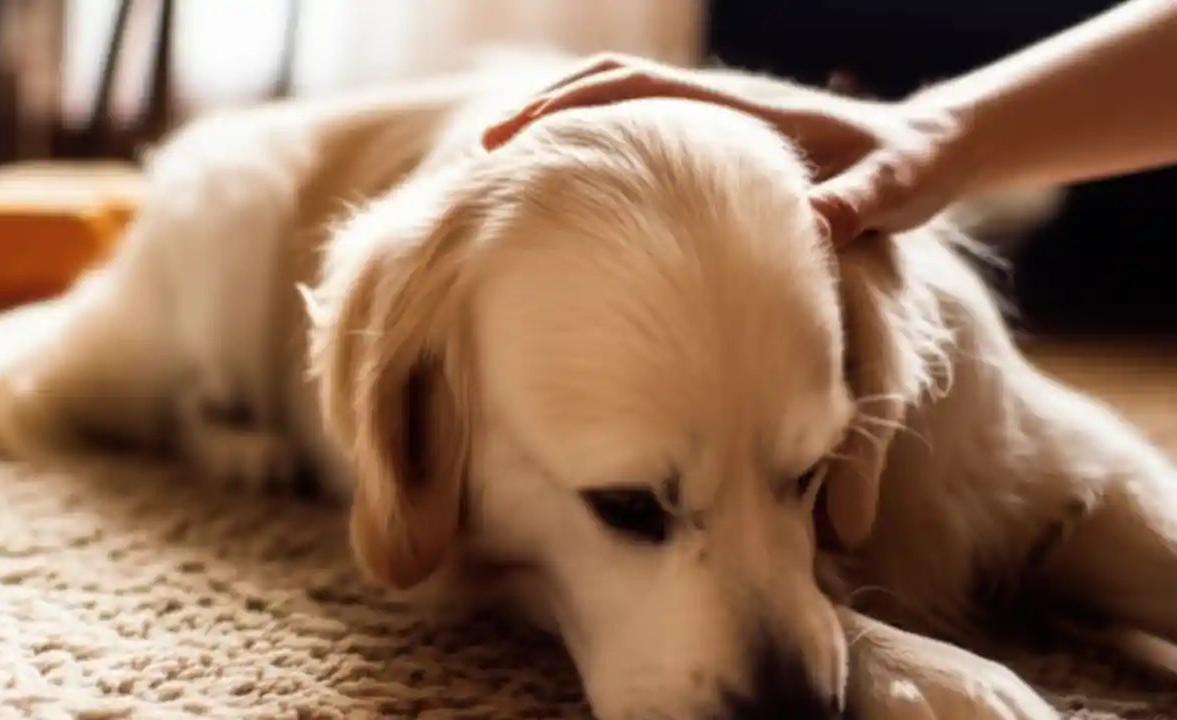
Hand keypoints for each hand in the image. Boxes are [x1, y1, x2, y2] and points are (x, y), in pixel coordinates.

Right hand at [483, 54, 973, 245]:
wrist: (927, 150)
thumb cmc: (908, 170)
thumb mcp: (898, 188)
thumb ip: (864, 202)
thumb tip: (815, 228)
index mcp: (739, 110)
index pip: (636, 91)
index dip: (570, 108)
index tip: (512, 138)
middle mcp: (716, 108)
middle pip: (609, 87)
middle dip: (543, 111)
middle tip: (484, 154)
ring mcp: (712, 124)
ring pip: (619, 107)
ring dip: (563, 127)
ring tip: (506, 171)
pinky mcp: (715, 148)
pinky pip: (642, 139)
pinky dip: (597, 150)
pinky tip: (573, 195)